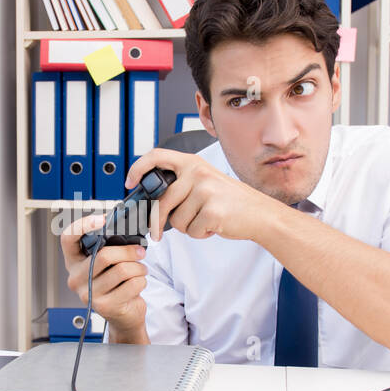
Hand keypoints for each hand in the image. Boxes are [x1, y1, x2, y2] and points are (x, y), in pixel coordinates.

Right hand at [59, 214, 148, 334]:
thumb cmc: (116, 284)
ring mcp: (88, 294)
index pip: (68, 238)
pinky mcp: (105, 306)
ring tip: (140, 270)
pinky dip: (141, 281)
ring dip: (139, 267)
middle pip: (105, 256)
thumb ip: (108, 246)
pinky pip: (131, 284)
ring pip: (122, 270)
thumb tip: (125, 227)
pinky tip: (138, 283)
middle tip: (140, 251)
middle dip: (128, 251)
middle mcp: (76, 279)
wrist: (123, 315)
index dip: (83, 225)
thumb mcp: (108, 263)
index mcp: (73, 262)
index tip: (103, 219)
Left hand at [125, 148, 279, 242]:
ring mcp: (205, 191)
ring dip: (187, 227)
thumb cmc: (231, 201)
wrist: (260, 213)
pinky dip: (200, 234)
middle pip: (162, 202)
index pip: (156, 156)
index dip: (137, 168)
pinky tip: (213, 226)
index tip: (129, 183)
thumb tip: (151, 200)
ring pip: (176, 220)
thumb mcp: (205, 181)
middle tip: (158, 232)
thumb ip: (181, 184)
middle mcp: (197, 173)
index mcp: (192, 163)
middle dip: (158, 222)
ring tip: (204, 220)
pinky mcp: (212, 211)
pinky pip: (191, 230)